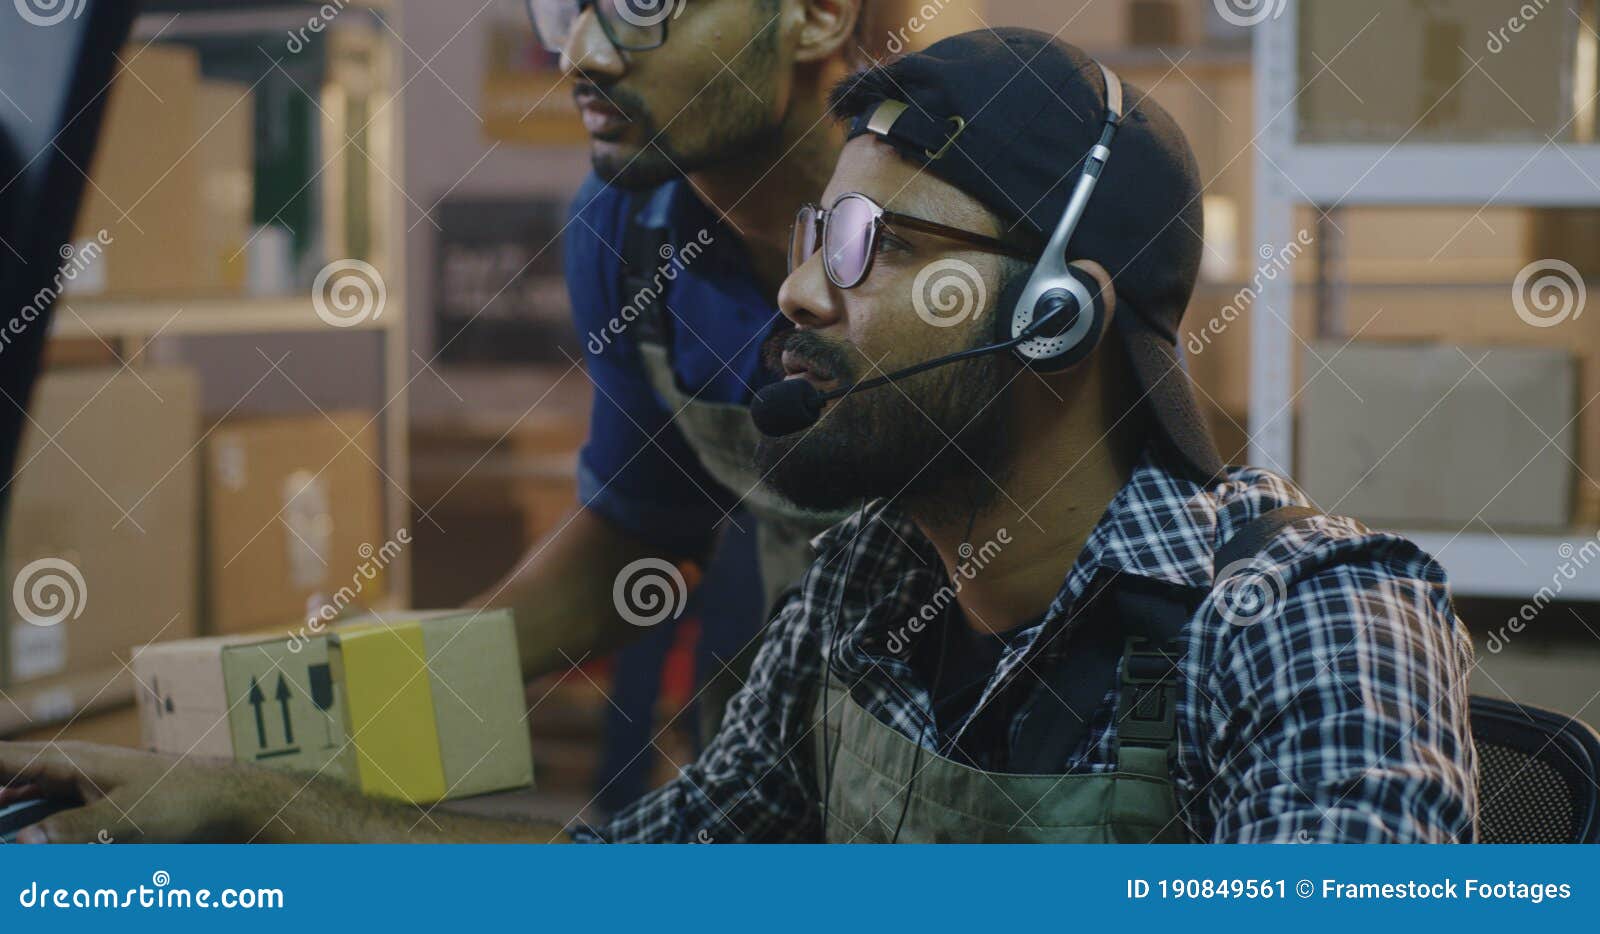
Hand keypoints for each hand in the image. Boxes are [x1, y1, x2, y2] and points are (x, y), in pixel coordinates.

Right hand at [0, 741, 237, 842]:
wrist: (225, 801)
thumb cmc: (180, 802)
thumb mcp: (125, 819)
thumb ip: (72, 831)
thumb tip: (21, 841)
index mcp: (69, 762)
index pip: (2, 760)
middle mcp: (66, 771)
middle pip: (7, 781)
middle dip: (2, 806)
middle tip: (7, 825)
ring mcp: (77, 789)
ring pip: (24, 804)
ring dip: (15, 816)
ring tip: (17, 825)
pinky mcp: (90, 808)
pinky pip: (46, 820)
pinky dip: (34, 833)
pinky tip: (31, 837)